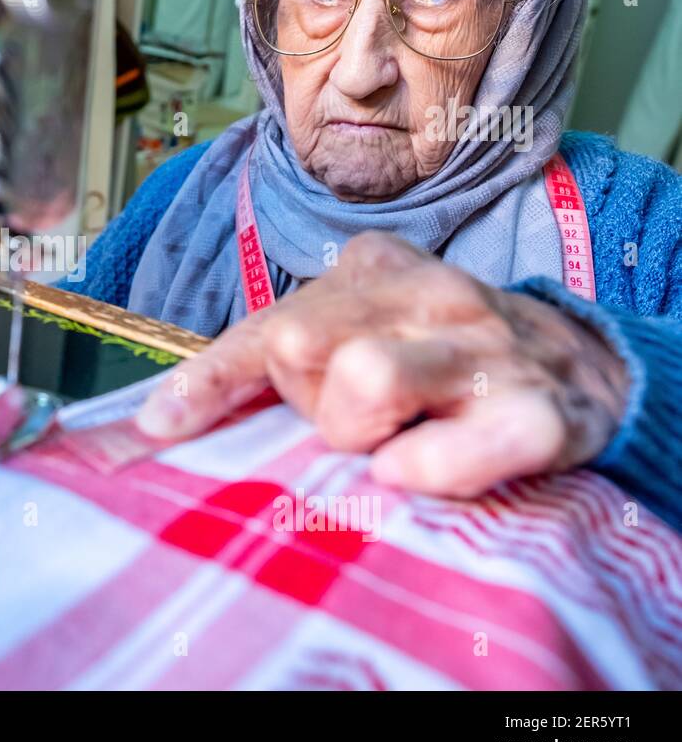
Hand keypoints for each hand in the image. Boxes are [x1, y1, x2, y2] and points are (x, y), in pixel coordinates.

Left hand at [137, 232, 629, 497]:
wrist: (584, 371)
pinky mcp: (537, 414)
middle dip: (307, 401)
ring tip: (393, 441)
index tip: (157, 426)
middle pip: (299, 344)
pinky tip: (421, 469)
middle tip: (351, 420)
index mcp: (372, 271)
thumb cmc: (442, 359)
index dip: (206, 380)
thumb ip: (285, 359)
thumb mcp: (364, 333)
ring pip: (364, 379)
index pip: (267, 326)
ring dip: (359, 434)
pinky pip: (446, 454)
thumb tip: (167, 415)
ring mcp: (483, 348)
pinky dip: (423, 471)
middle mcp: (427, 294)